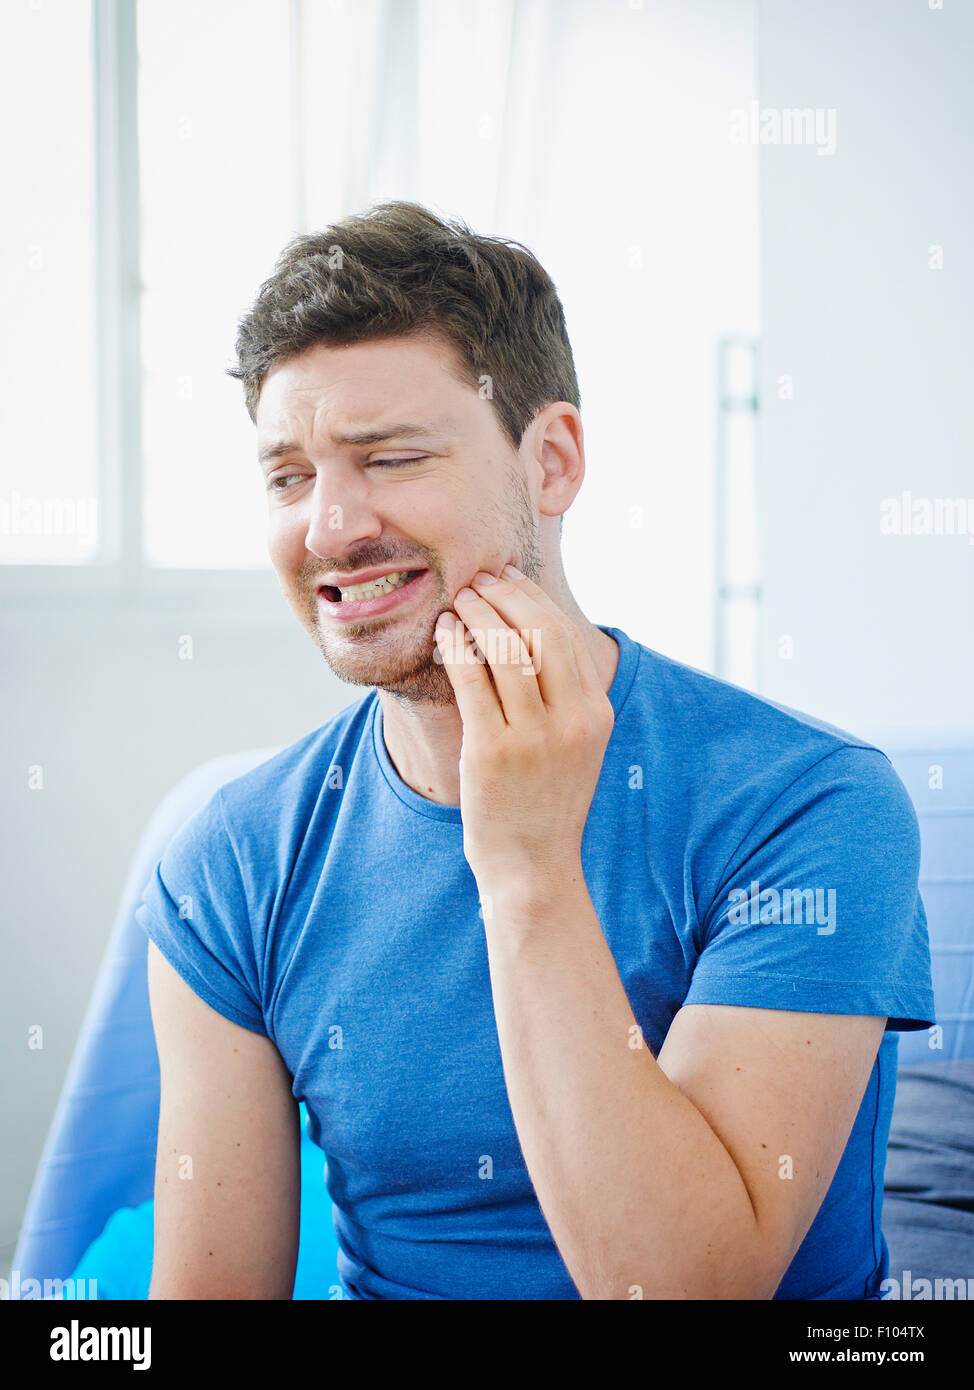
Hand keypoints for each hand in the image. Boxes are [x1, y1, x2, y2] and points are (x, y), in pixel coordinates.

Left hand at [434, 564, 613, 890]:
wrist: (533, 866)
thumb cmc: (546, 801)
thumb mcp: (576, 745)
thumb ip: (566, 695)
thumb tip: (534, 632)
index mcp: (597, 713)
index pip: (566, 635)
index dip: (533, 598)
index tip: (508, 580)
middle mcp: (573, 721)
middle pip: (540, 632)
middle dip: (506, 596)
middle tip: (479, 581)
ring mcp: (534, 737)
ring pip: (505, 650)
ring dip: (478, 615)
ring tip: (459, 601)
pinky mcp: (492, 751)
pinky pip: (471, 680)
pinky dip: (456, 647)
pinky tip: (444, 633)